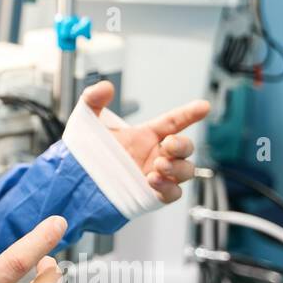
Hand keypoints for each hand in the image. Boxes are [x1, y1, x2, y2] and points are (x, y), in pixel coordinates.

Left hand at [82, 80, 209, 203]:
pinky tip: (154, 181)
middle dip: (183, 145)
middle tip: (168, 145)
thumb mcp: (88, 122)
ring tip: (159, 165)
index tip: (203, 106)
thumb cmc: (88, 151)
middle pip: (185, 148)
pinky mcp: (152, 196)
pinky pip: (173, 194)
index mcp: (147, 135)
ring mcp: (157, 176)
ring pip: (186, 171)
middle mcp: (156, 155)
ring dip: (178, 167)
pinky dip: (169, 188)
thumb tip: (105, 87)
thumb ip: (93, 99)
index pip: (175, 121)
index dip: (190, 113)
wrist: (79, 180)